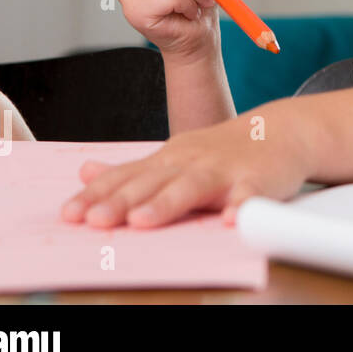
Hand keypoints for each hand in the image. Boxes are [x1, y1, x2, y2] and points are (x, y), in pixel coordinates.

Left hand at [60, 104, 313, 227]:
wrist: (283, 130)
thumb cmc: (225, 151)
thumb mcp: (175, 155)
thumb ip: (133, 169)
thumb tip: (84, 172)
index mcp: (169, 159)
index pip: (126, 177)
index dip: (97, 195)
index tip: (69, 215)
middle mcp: (192, 162)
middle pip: (152, 182)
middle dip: (122, 201)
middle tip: (94, 220)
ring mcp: (225, 170)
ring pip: (193, 186)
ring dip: (167, 203)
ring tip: (143, 222)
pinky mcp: (259, 180)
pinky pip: (250, 195)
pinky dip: (242, 207)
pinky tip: (231, 222)